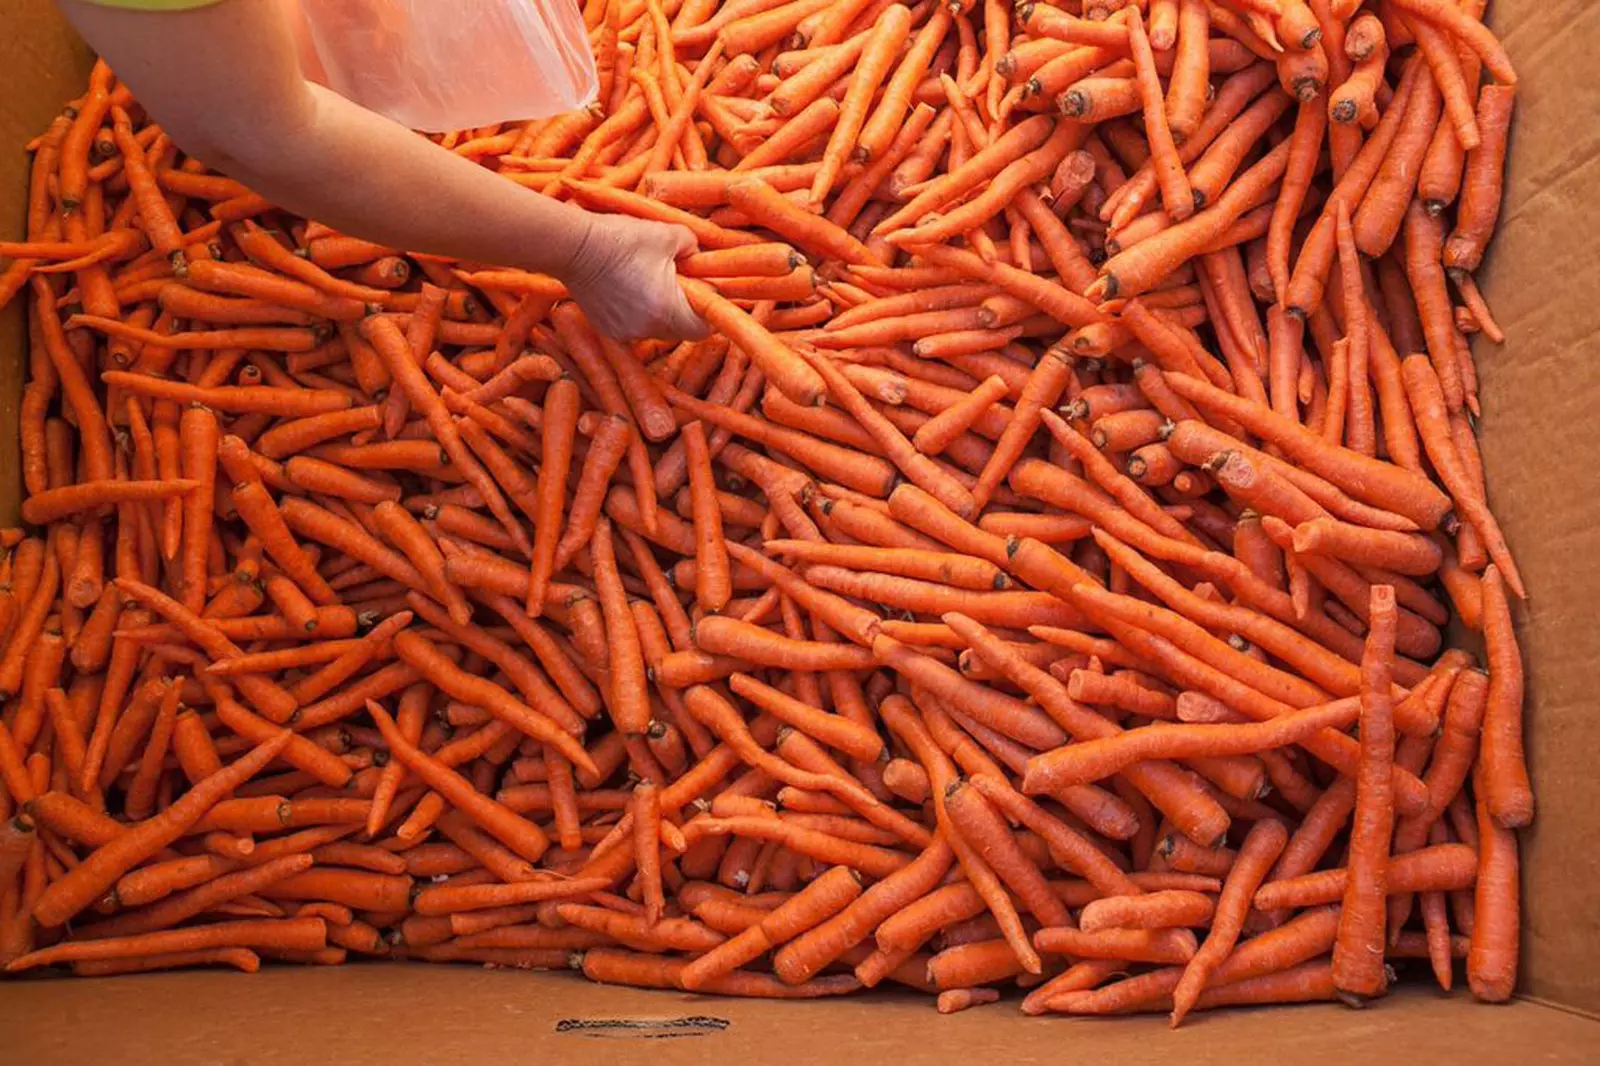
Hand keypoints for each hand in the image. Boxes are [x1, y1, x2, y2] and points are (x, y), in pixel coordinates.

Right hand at [563, 212, 708, 341]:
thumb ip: (694, 248)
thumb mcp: (669, 234)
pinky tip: (626, 289)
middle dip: (682, 309)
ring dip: (658, 311)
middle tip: (674, 281)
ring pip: (655, 329)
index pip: (703, 330)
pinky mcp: (607, 330)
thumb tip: (698, 257)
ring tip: (646, 281)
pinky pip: (633, 326)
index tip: (701, 292)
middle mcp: (647, 329)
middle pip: (679, 330)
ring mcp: (625, 333)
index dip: (707, 313)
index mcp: (668, 310)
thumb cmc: (622, 239)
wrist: (573, 246)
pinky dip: (636, 313)